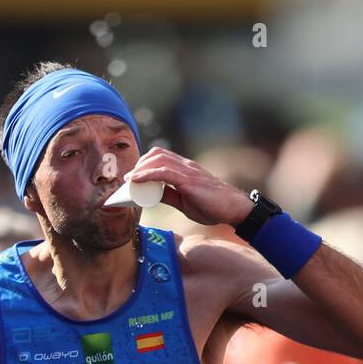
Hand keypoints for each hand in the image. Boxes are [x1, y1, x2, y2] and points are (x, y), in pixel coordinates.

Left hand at [125, 147, 253, 228]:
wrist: (233, 209)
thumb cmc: (212, 206)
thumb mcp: (184, 201)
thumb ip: (168, 195)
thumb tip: (151, 194)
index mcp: (185, 169)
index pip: (161, 157)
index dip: (144, 163)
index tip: (133, 175)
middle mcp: (185, 166)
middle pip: (157, 154)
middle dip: (139, 163)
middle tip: (129, 179)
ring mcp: (188, 171)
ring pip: (158, 160)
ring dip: (140, 168)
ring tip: (129, 180)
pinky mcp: (189, 180)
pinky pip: (163, 172)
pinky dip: (147, 174)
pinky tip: (136, 180)